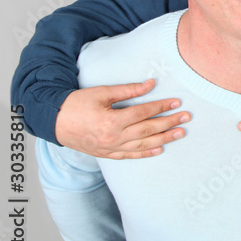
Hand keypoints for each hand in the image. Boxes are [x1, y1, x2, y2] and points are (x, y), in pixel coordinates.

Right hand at [55, 79, 187, 158]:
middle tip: (186, 117)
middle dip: (169, 123)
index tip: (177, 102)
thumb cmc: (77, 104)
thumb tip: (151, 83)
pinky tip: (160, 149)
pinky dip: (146, 153)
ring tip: (180, 133)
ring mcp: (111, 148)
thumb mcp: (102, 93)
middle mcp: (114, 137)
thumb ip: (128, 90)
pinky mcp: (107, 154)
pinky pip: (130, 156)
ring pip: (143, 145)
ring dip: (164, 139)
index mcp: (112, 121)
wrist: (54, 122)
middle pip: (148, 129)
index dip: (161, 106)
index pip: (144, 113)